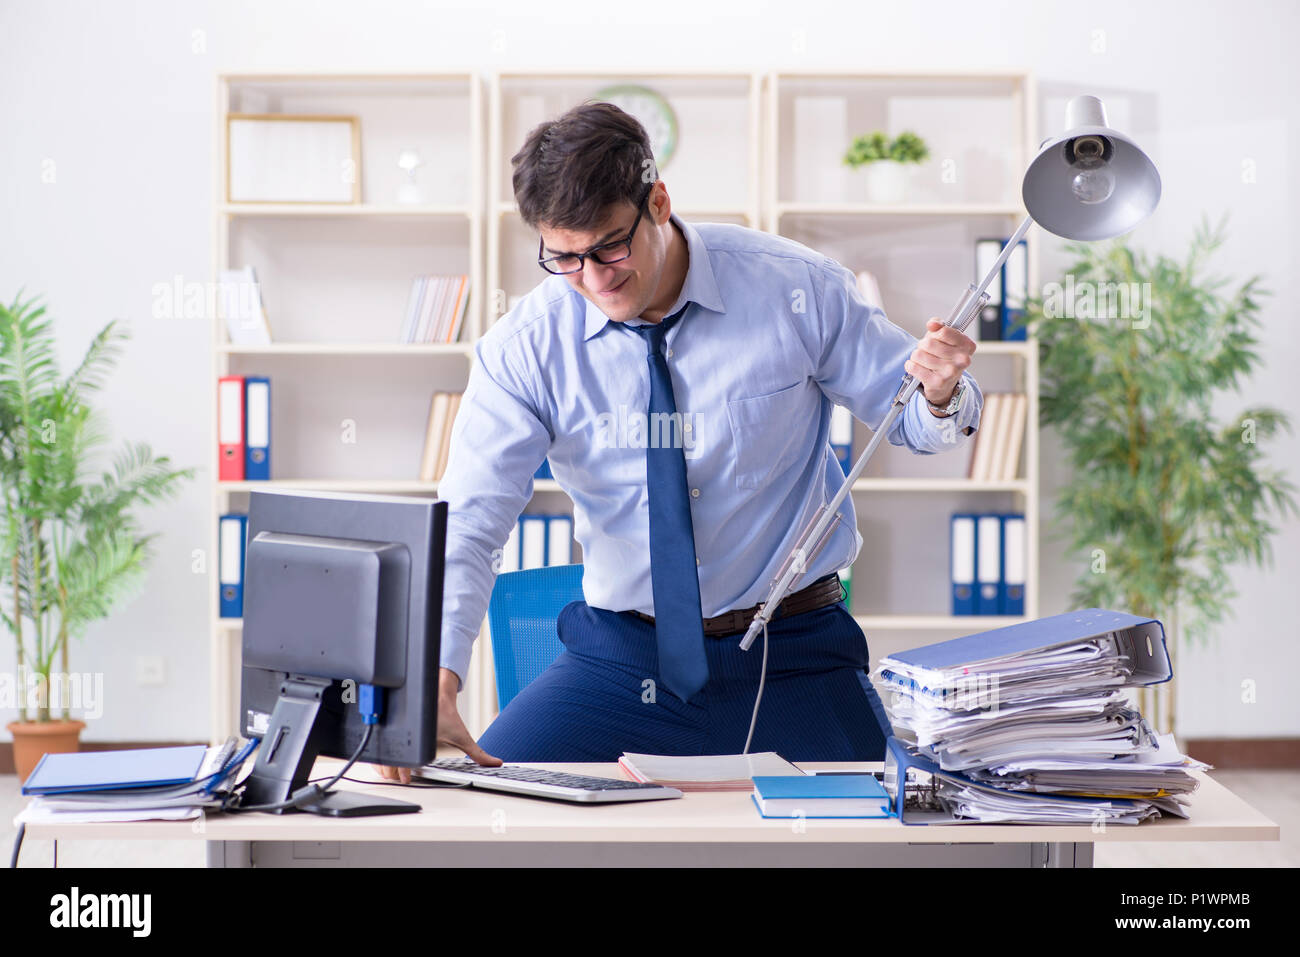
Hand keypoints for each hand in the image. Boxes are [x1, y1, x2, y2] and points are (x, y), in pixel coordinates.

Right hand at [373, 667, 501, 783]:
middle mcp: (406, 734)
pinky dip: (381, 756)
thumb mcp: (463, 736)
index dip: (403, 773)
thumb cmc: (445, 713)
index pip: (404, 762)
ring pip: (380, 756)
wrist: (436, 690)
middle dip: (392, 773)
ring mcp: (396, 730)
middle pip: (388, 762)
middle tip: (402, 777)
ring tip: (395, 771)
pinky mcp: (391, 727)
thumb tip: (495, 762)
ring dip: (384, 766)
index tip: (407, 779)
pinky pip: (379, 746)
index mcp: (420, 739)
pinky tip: (390, 760)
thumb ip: (478, 753)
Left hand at [906, 318, 976, 410]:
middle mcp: (962, 360)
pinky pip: (913, 367)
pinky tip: (918, 368)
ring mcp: (950, 372)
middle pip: (929, 343)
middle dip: (923, 346)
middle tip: (927, 352)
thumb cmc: (944, 358)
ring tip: (923, 361)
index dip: (934, 334)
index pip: (943, 332)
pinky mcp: (937, 383)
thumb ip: (938, 326)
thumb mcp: (944, 339)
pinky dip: (911, 366)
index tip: (935, 339)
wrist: (946, 385)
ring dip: (916, 356)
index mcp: (967, 345)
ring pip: (919, 354)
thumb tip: (932, 324)